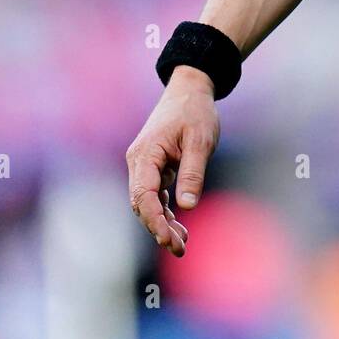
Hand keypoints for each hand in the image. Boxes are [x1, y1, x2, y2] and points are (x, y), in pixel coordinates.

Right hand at [125, 67, 219, 256]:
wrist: (190, 90)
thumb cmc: (195, 111)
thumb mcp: (200, 141)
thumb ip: (192, 172)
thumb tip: (187, 206)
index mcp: (146, 154)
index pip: (142, 195)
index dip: (153, 220)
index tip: (168, 239)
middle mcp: (139, 161)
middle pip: (141, 204)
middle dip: (158, 228)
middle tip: (179, 249)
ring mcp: (145, 165)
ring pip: (148, 202)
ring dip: (162, 223)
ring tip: (182, 244)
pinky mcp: (154, 167)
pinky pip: (155, 195)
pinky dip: (165, 211)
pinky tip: (179, 227)